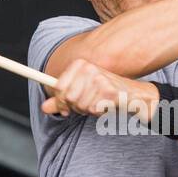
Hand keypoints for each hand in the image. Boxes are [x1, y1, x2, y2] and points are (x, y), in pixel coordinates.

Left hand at [40, 58, 158, 118]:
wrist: (133, 94)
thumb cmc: (105, 92)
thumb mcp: (81, 92)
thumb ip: (62, 99)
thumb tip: (44, 107)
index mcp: (79, 64)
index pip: (58, 87)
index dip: (60, 101)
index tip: (66, 108)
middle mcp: (88, 68)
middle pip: (68, 97)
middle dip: (76, 107)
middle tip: (87, 105)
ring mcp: (99, 78)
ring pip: (80, 105)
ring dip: (88, 110)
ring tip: (99, 103)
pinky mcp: (109, 91)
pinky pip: (93, 109)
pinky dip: (98, 112)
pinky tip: (106, 105)